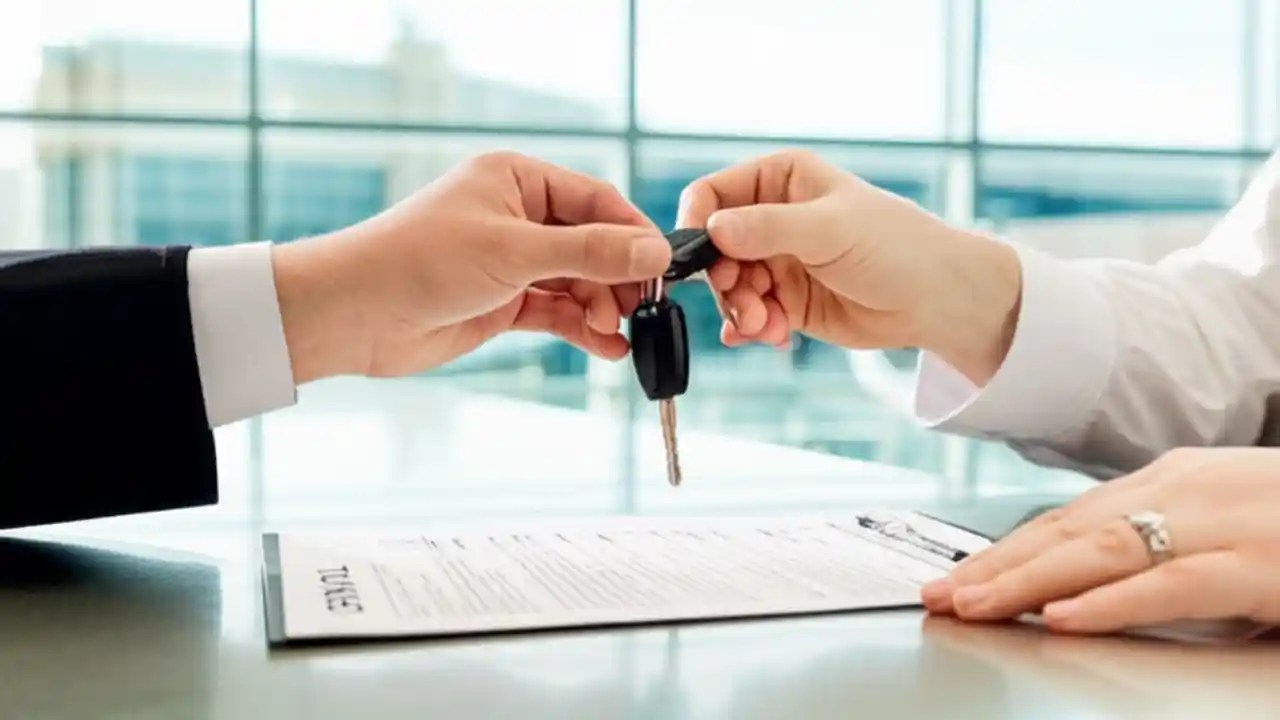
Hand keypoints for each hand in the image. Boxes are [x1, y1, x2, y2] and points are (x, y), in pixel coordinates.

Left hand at [271, 152, 670, 382]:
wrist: (354, 314)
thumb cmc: (421, 261)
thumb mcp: (515, 251)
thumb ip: (590, 253)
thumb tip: (654, 253)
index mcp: (516, 179)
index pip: (595, 200)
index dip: (631, 234)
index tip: (662, 267)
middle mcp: (516, 215)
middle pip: (590, 243)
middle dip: (617, 277)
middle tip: (641, 308)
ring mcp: (509, 261)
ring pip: (576, 281)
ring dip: (601, 307)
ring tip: (616, 332)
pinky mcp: (501, 303)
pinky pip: (556, 312)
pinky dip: (581, 329)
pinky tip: (607, 348)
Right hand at [677, 150, 1021, 383]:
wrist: (937, 300)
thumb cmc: (896, 246)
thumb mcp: (829, 229)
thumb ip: (768, 228)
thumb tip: (713, 229)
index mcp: (779, 180)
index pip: (713, 193)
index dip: (698, 224)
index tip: (701, 260)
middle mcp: (772, 218)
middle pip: (714, 249)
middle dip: (725, 282)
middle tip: (747, 305)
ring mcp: (778, 261)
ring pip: (729, 287)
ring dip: (740, 311)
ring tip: (769, 326)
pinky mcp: (786, 301)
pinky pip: (748, 315)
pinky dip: (750, 329)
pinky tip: (766, 336)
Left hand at [921, 448, 1279, 633]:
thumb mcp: (1217, 515)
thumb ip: (1156, 534)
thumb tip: (1085, 570)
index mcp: (1169, 480)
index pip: (1065, 517)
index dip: (1005, 549)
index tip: (957, 576)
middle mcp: (1182, 491)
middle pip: (1067, 532)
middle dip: (996, 566)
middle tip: (941, 595)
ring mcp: (1219, 524)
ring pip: (1100, 552)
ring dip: (1028, 582)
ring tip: (976, 605)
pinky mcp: (1258, 565)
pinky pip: (1171, 586)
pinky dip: (1110, 603)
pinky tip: (1064, 617)